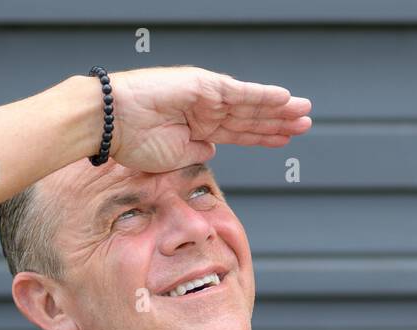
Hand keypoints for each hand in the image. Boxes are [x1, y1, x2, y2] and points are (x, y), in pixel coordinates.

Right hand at [101, 65, 311, 172]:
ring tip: (304, 112)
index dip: (263, 135)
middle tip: (306, 122)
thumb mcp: (175, 156)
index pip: (240, 132)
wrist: (111, 122)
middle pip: (250, 117)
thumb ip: (198, 150)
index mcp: (199, 127)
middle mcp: (206, 109)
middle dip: (279, 121)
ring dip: (279, 110)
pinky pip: (241, 94)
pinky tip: (284, 99)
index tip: (285, 139)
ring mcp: (207, 96)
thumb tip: (214, 147)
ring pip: (251, 105)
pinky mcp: (204, 87)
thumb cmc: (133, 140)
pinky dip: (263, 96)